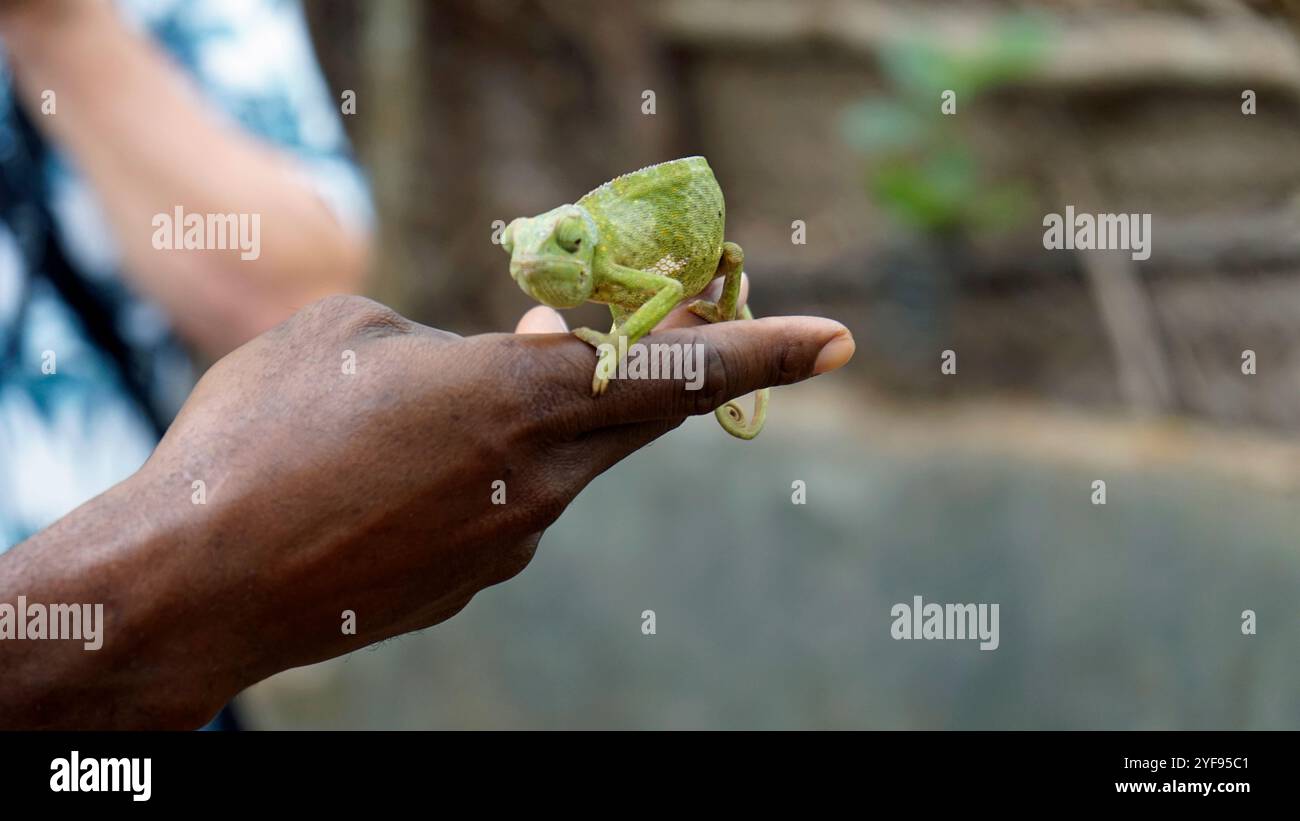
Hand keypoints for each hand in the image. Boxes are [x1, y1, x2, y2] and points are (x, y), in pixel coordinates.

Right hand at [0, 294, 852, 726]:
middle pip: (632, 413)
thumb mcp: (345, 333)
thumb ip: (437, 337)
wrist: (196, 581)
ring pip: (554, 460)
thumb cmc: (263, 432)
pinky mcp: (466, 584)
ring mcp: (507, 545)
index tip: (839, 340)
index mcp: (521, 399)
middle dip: (649, 362)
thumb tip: (477, 364)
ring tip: (456, 384)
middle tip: (650, 319)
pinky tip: (398, 466)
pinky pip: (498, 508)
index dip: (763, 350)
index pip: (675, 371)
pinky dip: (480, 471)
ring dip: (534, 415)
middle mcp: (538, 481)